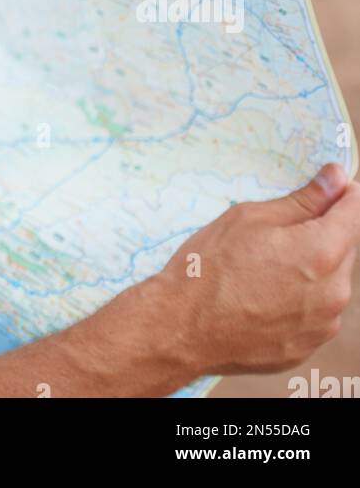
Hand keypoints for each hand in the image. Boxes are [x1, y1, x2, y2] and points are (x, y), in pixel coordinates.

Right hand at [154, 162, 359, 376]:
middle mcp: (334, 292)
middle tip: (279, 230)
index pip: (354, 212)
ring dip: (313, 267)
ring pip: (332, 281)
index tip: (331, 186)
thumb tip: (336, 178)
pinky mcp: (309, 347)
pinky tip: (265, 293)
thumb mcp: (250, 217)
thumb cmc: (210, 267)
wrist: (182, 329)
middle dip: (324, 232)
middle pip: (346, 247)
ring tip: (266, 267)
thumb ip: (303, 200)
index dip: (344, 194)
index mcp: (321, 252)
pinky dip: (302, 297)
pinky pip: (317, 311)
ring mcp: (323, 325)